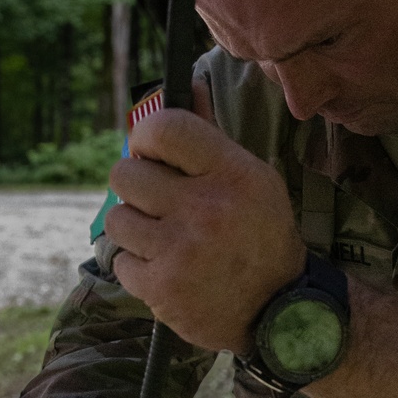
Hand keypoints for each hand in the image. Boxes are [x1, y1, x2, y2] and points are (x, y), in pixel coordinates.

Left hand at [104, 105, 306, 354]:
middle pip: (124, 175)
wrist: (280, 313)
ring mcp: (181, 252)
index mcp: (233, 175)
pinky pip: (121, 263)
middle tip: (155, 203)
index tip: (148, 152)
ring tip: (163, 241)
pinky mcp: (162, 290)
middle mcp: (206, 210)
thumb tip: (186, 85)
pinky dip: (138, 269)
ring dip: (134, 230)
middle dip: (134, 187)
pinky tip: (167, 271)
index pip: (164, 128)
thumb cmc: (262, 238)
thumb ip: (212, 137)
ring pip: (117, 220)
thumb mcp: (254, 181)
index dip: (144, 137)